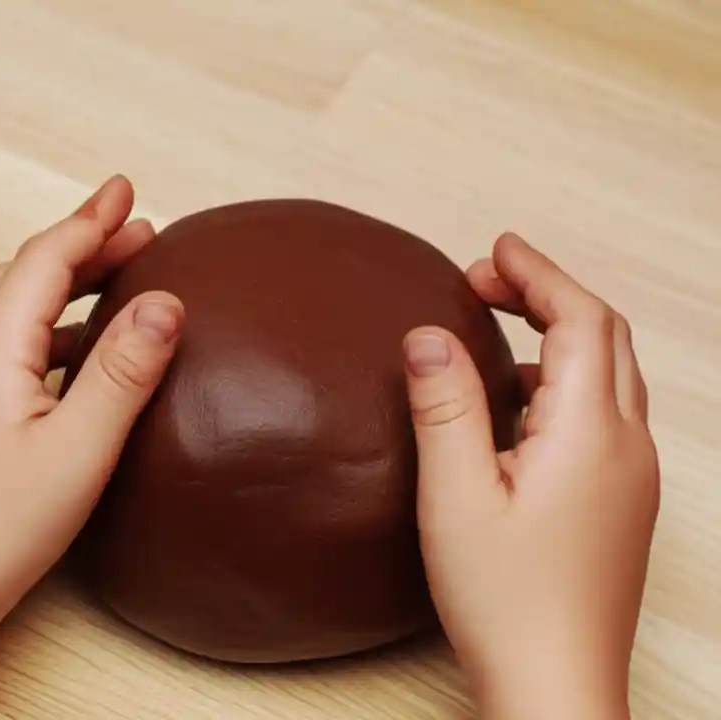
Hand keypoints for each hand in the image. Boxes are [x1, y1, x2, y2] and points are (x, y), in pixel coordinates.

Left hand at [0, 175, 183, 719]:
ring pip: (6, 307)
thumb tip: (165, 302)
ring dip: (60, 285)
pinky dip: (38, 326)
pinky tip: (69, 350)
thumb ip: (124, 370)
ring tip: (114, 278)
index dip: (91, 219)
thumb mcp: (81, 448)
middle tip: (135, 228)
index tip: (128, 191)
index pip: (46, 257)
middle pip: (23, 273)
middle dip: (82, 244)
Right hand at [403, 233, 658, 719]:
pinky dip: (567, 380)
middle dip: (548, 293)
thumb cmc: (504, 601)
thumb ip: (444, 406)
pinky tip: (516, 405)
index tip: (493, 248)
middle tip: (484, 281)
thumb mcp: (454, 496)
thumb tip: (428, 334)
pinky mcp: (621, 503)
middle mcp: (627, 447)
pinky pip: (606, 415)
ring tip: (496, 329)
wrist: (555, 686)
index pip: (580, 319)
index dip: (537, 272)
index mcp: (591, 433)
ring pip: (611, 375)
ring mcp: (633, 478)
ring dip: (562, 334)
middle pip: (606, 337)